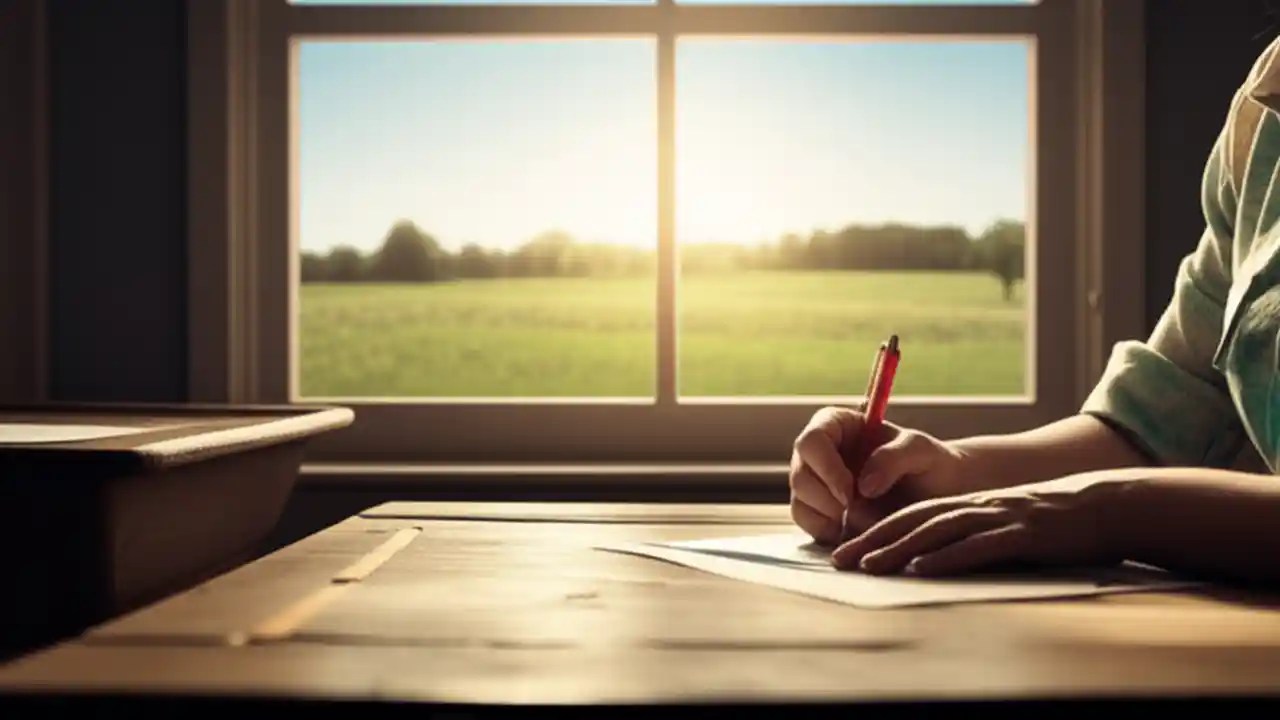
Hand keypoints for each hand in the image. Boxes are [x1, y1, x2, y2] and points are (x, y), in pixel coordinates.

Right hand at [789, 406, 968, 545]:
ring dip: (832, 519)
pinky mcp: (817, 511)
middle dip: (830, 500)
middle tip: (863, 513)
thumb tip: (863, 485)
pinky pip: (808, 524)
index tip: (851, 492)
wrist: (938, 494)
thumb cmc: (930, 463)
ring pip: (801, 502)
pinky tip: (857, 533)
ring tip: (868, 522)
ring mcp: (815, 482)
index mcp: (836, 424)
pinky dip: (829, 533)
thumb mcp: (922, 450)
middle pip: (800, 475)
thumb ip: (894, 457)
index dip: (826, 468)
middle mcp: (818, 452)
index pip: (812, 441)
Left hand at [830, 473, 1129, 575]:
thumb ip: (970, 536)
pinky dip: (946, 558)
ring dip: (898, 549)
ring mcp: (996, 518)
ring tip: (868, 566)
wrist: (1104, 505)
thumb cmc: (1053, 522)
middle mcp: (973, 507)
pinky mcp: (1020, 535)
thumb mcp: (1003, 523)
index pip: (908, 515)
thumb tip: (932, 562)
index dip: (873, 531)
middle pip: (911, 521)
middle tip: (838, 560)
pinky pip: (976, 547)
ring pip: (936, 532)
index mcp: (966, 504)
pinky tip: (922, 570)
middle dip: (871, 540)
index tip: (844, 550)